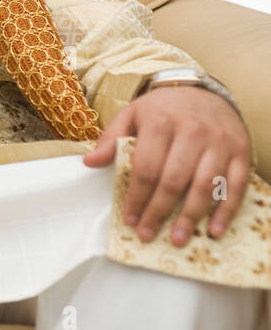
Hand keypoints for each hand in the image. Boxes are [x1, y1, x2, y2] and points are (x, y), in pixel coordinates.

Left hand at [83, 85, 252, 245]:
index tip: (129, 218)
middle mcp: (192, 131)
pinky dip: (226, 211)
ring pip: (205, 185)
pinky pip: (236, 186)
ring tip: (177, 239)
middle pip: (174, 180)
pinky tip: (213, 230)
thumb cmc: (162, 109)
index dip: (136, 196)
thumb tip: (89, 162)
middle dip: (159, 211)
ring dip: (190, 217)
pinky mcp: (241, 152)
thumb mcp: (131, 115)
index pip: (146, 167)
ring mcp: (220, 142)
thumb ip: (111, 139)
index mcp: (160, 122)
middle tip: (147, 234)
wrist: (202, 90)